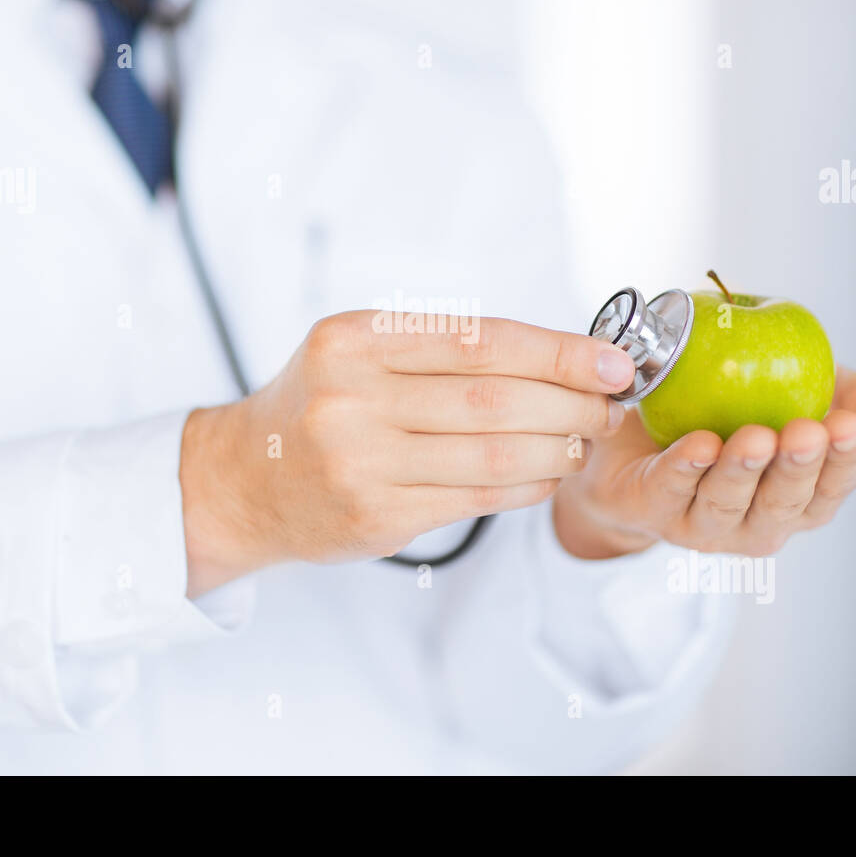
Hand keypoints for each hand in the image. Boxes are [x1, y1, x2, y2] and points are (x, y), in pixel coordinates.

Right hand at [180, 312, 641, 595]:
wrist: (244, 480)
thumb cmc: (319, 404)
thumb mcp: (357, 351)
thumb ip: (440, 347)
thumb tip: (558, 355)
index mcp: (351, 340)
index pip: (479, 340)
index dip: (557, 352)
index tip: (611, 362)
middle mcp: (350, 399)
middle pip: (495, 399)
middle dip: (570, 403)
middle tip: (607, 405)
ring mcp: (360, 463)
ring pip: (494, 455)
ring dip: (558, 449)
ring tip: (583, 441)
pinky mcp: (375, 516)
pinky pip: (476, 499)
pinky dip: (527, 485)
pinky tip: (546, 474)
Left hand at [552, 366, 855, 559]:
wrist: (645, 426)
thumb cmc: (745, 414)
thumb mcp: (818, 396)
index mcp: (804, 500)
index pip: (833, 488)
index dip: (843, 461)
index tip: (851, 424)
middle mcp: (759, 522)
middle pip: (784, 503)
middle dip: (797, 469)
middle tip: (807, 430)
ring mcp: (705, 525)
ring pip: (728, 503)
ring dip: (742, 472)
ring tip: (754, 437)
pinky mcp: (653, 509)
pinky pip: (671, 491)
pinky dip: (684, 470)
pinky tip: (697, 444)